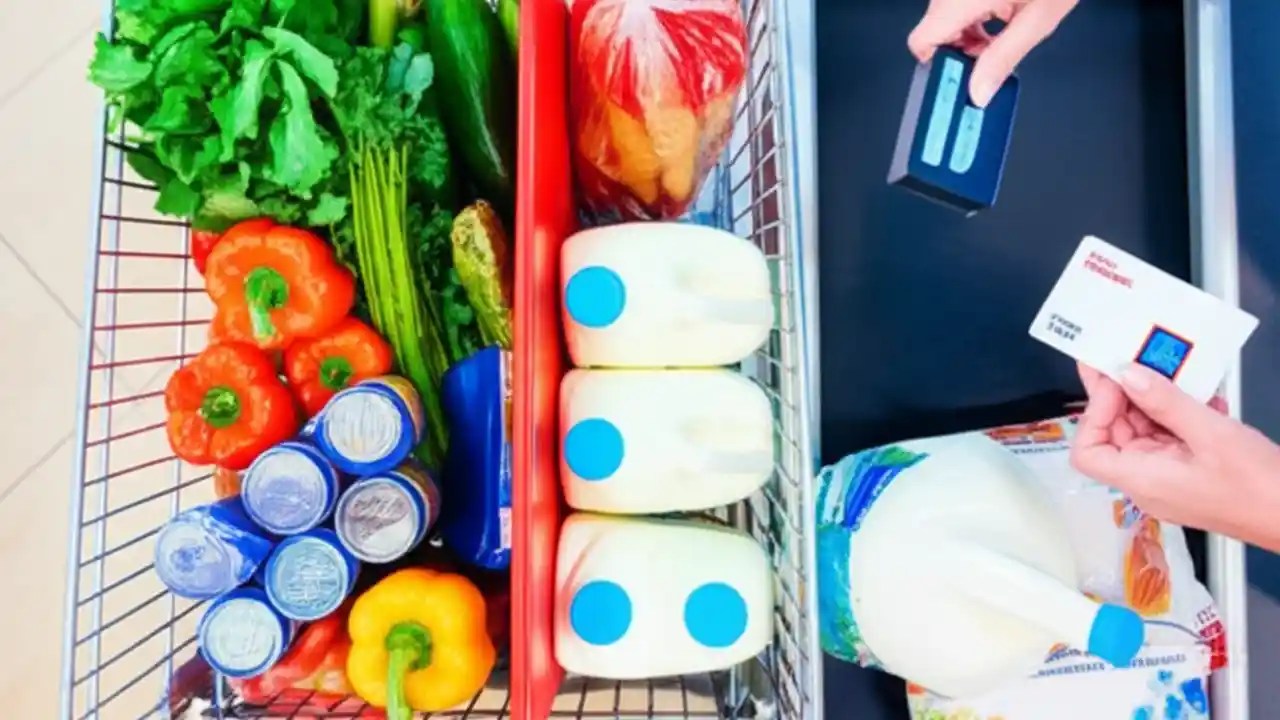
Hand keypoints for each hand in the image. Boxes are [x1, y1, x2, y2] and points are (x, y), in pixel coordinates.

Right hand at [908, 0, 1078, 106]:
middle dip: (962, 49)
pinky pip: (957, 1)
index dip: (940, 65)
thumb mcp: (1038, 19)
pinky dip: (975, 13)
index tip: (962, 78)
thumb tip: (978, 91)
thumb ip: (1004, 58)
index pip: (921, 42)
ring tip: (1005, 28)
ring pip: (945, 15)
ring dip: (970, 31)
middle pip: (935, 30)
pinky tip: (1003, 11)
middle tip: (994, 56)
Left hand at [1070, 362, 1279, 550]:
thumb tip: (1130, 376)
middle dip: (1123, 395)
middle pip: (1115, 434)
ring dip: (1153, 399)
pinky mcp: (1190, 471)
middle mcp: (1149, 482)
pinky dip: (1177, 412)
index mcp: (1143, 480)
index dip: (1093, 414)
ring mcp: (1169, 478)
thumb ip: (1166, 403)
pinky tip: (1195, 392)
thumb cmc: (1260, 488)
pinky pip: (1171, 437)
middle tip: (1131, 357)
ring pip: (1145, 431)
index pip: (1088, 451)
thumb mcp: (1212, 434)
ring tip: (1165, 367)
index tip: (1115, 382)